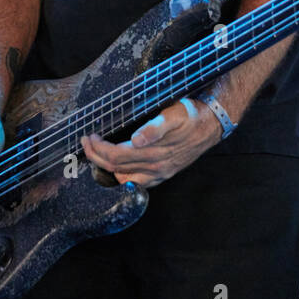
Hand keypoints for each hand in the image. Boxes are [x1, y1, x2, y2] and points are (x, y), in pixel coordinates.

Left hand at [80, 98, 221, 188]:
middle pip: (116, 168)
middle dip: (96, 156)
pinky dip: (122, 177)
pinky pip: (137, 183)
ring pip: (124, 179)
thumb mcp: (174, 115)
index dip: (99, 148)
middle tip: (86, 143)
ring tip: (96, 154)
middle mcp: (156, 167)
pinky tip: (117, 168)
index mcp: (155, 153)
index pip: (117, 156)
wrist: (212, 124)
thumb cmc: (192, 116)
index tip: (89, 136)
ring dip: (106, 168)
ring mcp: (160, 173)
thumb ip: (155, 128)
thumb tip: (137, 140)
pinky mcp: (164, 174)